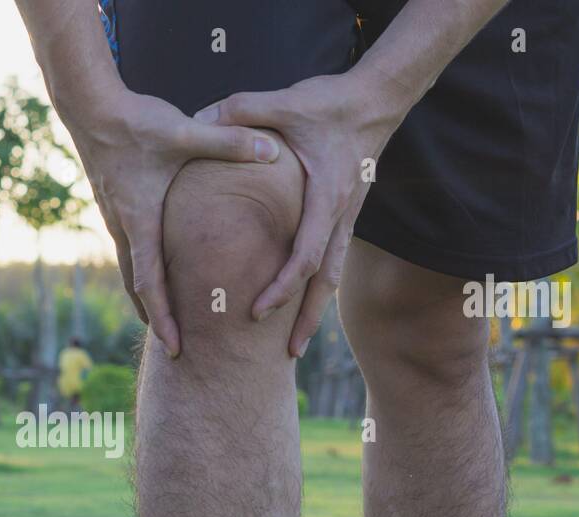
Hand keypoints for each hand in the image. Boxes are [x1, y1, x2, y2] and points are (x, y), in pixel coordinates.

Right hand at [67, 91, 281, 357]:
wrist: (90, 106)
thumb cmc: (136, 121)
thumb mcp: (185, 131)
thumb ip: (229, 142)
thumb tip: (272, 149)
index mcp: (141, 219)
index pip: (150, 282)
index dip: (163, 317)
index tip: (173, 346)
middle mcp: (125, 226)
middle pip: (137, 285)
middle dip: (155, 317)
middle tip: (174, 347)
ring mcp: (116, 217)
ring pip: (131, 267)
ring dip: (148, 294)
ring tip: (166, 316)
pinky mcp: (114, 204)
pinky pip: (130, 248)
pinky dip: (142, 269)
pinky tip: (158, 268)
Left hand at [196, 72, 404, 356]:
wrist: (376, 99)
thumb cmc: (330, 102)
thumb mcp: (285, 102)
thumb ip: (242, 111)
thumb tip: (202, 117)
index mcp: (326, 195)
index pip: (306, 255)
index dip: (283, 287)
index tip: (258, 311)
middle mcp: (341, 214)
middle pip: (325, 281)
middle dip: (306, 319)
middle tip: (288, 355)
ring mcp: (347, 218)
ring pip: (332, 276)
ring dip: (314, 311)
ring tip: (296, 347)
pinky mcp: (345, 216)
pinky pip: (331, 261)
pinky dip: (317, 288)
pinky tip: (300, 307)